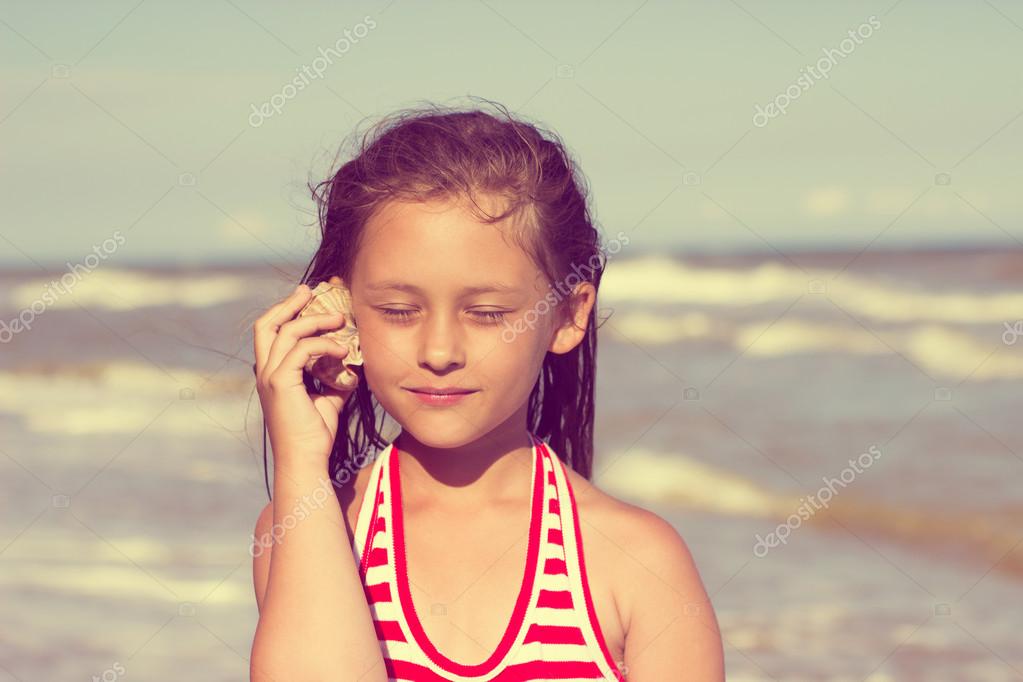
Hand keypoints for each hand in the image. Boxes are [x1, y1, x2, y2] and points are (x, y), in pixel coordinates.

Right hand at [253, 283, 354, 471]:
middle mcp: (265, 372)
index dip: (289, 311)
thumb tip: (352, 361)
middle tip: (312, 290)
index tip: (311, 296)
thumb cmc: (316, 434)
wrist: (307, 460)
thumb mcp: (329, 397)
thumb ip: (334, 376)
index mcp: (273, 373)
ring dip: (315, 320)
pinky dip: (323, 344)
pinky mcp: (280, 384)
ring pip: (286, 331)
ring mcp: (270, 377)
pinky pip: (301, 350)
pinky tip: (343, 350)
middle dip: (289, 303)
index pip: (273, 332)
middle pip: (266, 324)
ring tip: (340, 319)